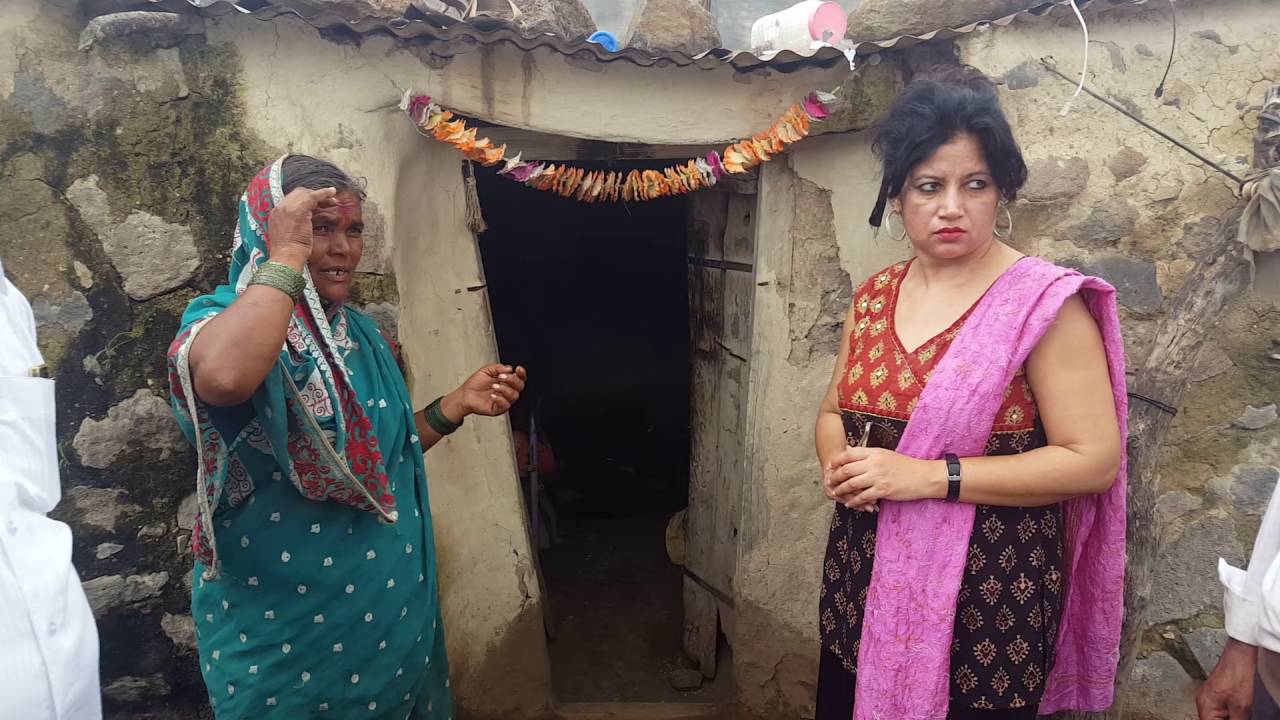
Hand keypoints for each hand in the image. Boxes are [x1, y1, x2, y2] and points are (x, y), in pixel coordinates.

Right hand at [267, 187, 337, 266]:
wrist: (286, 257)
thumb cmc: (288, 254)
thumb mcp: (287, 238)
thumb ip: (292, 228)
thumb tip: (301, 227)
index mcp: (275, 215)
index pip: (290, 201)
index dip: (304, 201)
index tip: (316, 206)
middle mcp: (280, 208)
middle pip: (297, 194)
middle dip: (313, 196)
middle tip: (327, 202)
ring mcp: (288, 208)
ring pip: (305, 194)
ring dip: (320, 195)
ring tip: (333, 200)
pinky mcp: (299, 210)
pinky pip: (313, 196)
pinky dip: (324, 193)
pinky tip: (332, 192)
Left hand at [446, 365, 526, 419]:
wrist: (464, 395)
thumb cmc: (474, 384)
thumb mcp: (486, 371)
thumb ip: (498, 367)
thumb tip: (509, 368)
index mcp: (506, 381)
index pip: (519, 377)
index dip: (521, 373)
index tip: (518, 369)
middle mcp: (506, 390)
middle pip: (520, 386)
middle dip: (512, 380)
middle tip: (501, 377)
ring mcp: (503, 400)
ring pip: (514, 396)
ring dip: (505, 389)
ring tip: (494, 386)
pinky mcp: (498, 409)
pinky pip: (506, 405)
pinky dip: (500, 399)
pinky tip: (493, 395)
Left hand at [825, 447, 940, 509]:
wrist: (923, 476)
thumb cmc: (905, 465)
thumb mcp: (885, 454)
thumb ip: (869, 455)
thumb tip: (850, 453)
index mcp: (874, 452)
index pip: (849, 454)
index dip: (836, 461)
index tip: (830, 466)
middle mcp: (874, 463)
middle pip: (846, 469)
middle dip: (834, 477)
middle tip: (829, 482)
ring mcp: (878, 477)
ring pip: (852, 484)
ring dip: (841, 490)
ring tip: (836, 493)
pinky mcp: (883, 490)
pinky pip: (863, 496)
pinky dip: (854, 501)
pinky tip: (850, 503)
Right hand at [1197, 638, 1256, 718]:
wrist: (1239, 656)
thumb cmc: (1237, 674)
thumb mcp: (1241, 707)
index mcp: (1205, 705)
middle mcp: (1202, 700)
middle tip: (1237, 717)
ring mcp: (1207, 696)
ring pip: (1215, 716)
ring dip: (1225, 718)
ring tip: (1237, 714)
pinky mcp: (1214, 692)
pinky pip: (1217, 709)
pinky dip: (1226, 713)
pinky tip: (1236, 712)